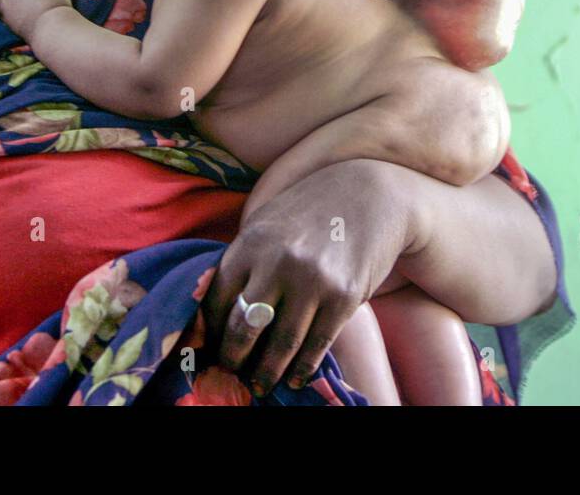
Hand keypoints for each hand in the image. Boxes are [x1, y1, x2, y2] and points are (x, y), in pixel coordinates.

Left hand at [202, 159, 414, 396]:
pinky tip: (294, 378)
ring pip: (280, 345)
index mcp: (251, 243)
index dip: (209, 333)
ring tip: (259, 385)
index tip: (209, 349)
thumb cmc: (310, 211)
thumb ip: (243, 260)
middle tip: (230, 374)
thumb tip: (215, 311)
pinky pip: (316, 345)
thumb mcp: (268, 223)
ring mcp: (313, 281)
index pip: (216, 301)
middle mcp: (278, 262)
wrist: (370, 194)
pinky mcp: (345, 296)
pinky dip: (301, 369)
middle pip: (243, 329)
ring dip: (266, 373)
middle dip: (233, 359)